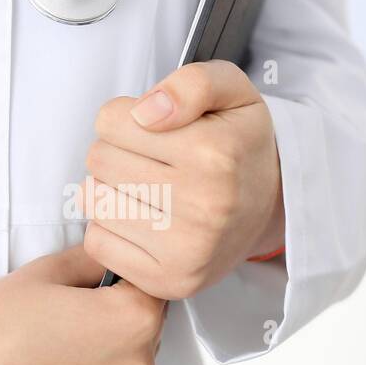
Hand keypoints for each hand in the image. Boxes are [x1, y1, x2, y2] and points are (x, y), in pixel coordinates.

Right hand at [0, 246, 165, 364]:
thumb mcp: (45, 271)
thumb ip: (90, 257)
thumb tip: (107, 252)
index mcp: (130, 319)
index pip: (153, 280)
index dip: (125, 267)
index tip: (105, 264)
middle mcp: (138, 360)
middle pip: (145, 315)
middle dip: (117, 299)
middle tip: (76, 293)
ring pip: (131, 343)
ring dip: (107, 330)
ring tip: (64, 322)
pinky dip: (96, 356)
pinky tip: (64, 346)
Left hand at [82, 60, 284, 300]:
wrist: (272, 205)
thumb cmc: (238, 143)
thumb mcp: (230, 90)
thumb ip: (190, 83)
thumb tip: (145, 111)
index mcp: (213, 154)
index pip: (109, 120)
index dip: (124, 118)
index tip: (152, 128)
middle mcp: (202, 205)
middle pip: (98, 159)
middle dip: (116, 151)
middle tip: (152, 158)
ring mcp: (186, 249)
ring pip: (93, 199)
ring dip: (110, 188)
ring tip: (146, 186)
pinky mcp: (168, 281)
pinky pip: (96, 242)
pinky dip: (110, 227)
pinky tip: (142, 218)